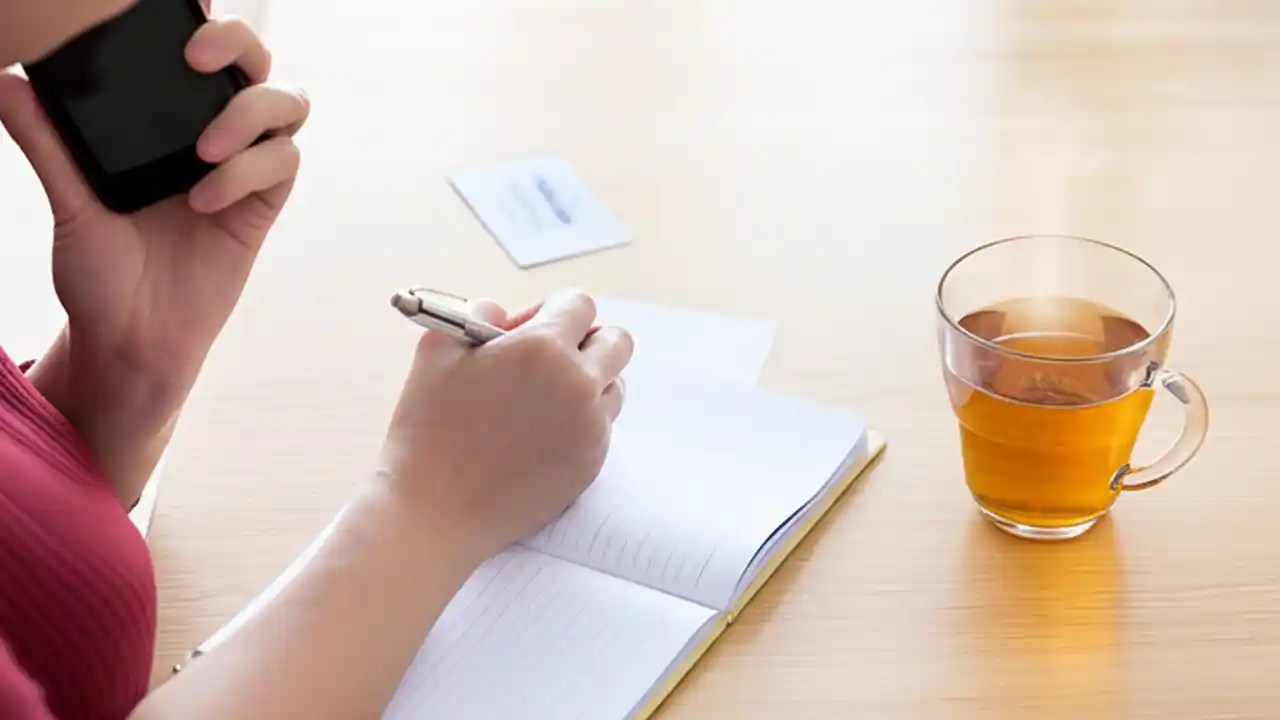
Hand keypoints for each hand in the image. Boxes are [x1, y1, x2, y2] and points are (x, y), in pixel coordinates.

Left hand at [0, 16, 307, 381]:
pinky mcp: (263, 204)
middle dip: (237, 44)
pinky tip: (204, 198)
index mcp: (162, 124)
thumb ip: (47, 143)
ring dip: (249, 113)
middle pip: (255, 63)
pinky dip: (247, 171)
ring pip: (286, 104)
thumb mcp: (64, 202)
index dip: (203, 21)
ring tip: (203, 150)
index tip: (185, 4)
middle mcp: (209, 135)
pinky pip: (282, 162)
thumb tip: (8, 82)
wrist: (133, 339)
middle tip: (197, 56)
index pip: (195, 54)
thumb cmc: (100, 274)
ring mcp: (242, 167)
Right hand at [379, 290, 633, 561]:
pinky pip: (602, 428)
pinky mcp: (591, 465)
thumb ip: (476, 315)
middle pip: (617, 342)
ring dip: (588, 383)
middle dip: (587, 341)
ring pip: (614, 387)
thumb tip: (503, 315)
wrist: (434, 513)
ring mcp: (591, 429)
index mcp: (543, 348)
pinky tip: (538, 436)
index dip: (551, 310)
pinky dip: (579, 423)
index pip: (580, 305)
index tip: (523, 331)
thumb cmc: (427, 430)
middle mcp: (578, 385)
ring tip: (541, 400)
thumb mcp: (437, 351)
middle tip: (549, 359)